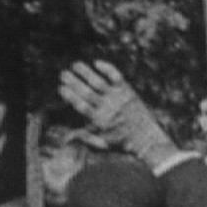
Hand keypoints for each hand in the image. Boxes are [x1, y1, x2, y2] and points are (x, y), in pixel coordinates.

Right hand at [58, 61, 174, 160]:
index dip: (70, 96)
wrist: (146, 138)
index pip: (81, 105)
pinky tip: (96, 62)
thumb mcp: (102, 144)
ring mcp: (118, 97)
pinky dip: (106, 68)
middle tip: (63, 74)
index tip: (61, 88)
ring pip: (98, 82)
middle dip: (73, 82)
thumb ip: (85, 138)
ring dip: (85, 72)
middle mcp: (107, 107)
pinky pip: (115, 75)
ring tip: (74, 64)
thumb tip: (66, 137)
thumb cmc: (122, 142)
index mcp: (99, 120)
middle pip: (87, 92)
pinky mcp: (127, 90)